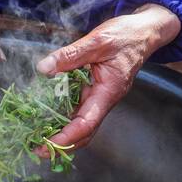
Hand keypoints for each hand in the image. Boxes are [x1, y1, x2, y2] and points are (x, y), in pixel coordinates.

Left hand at [35, 4, 181, 152]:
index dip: (66, 138)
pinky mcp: (95, 89)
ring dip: (61, 131)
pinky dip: (62, 113)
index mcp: (108, 92)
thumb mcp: (97, 41)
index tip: (47, 145)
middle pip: (84, 131)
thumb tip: (44, 68)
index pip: (86, 123)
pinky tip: (45, 113)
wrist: (144, 32)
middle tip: (37, 149)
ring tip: (37, 136)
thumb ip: (70, 55)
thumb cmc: (126, 36)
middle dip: (62, 144)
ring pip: (80, 121)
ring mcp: (100, 96)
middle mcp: (104, 99)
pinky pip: (78, 106)